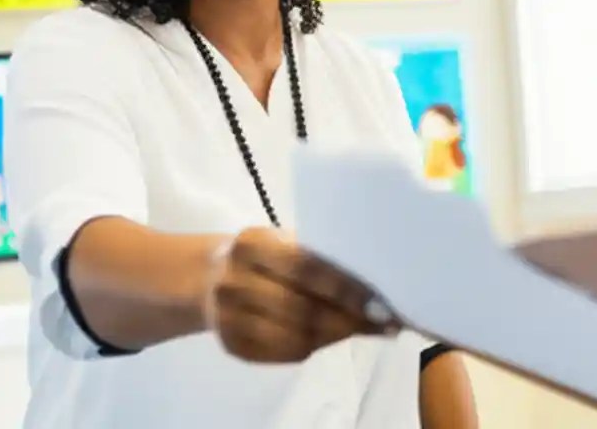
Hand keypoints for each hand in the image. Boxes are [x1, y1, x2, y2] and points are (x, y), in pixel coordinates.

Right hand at [203, 227, 393, 362]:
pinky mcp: (231, 346)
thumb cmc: (267, 255)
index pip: (306, 268)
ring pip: (295, 336)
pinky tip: (332, 337)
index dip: (346, 289)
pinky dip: (315, 346)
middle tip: (384, 324)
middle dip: (349, 319)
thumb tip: (378, 287)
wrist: (211, 276)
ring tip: (363, 329)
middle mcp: (233, 281)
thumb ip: (321, 260)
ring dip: (337, 336)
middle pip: (302, 308)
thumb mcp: (285, 243)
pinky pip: (284, 354)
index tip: (381, 303)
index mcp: (252, 244)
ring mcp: (227, 317)